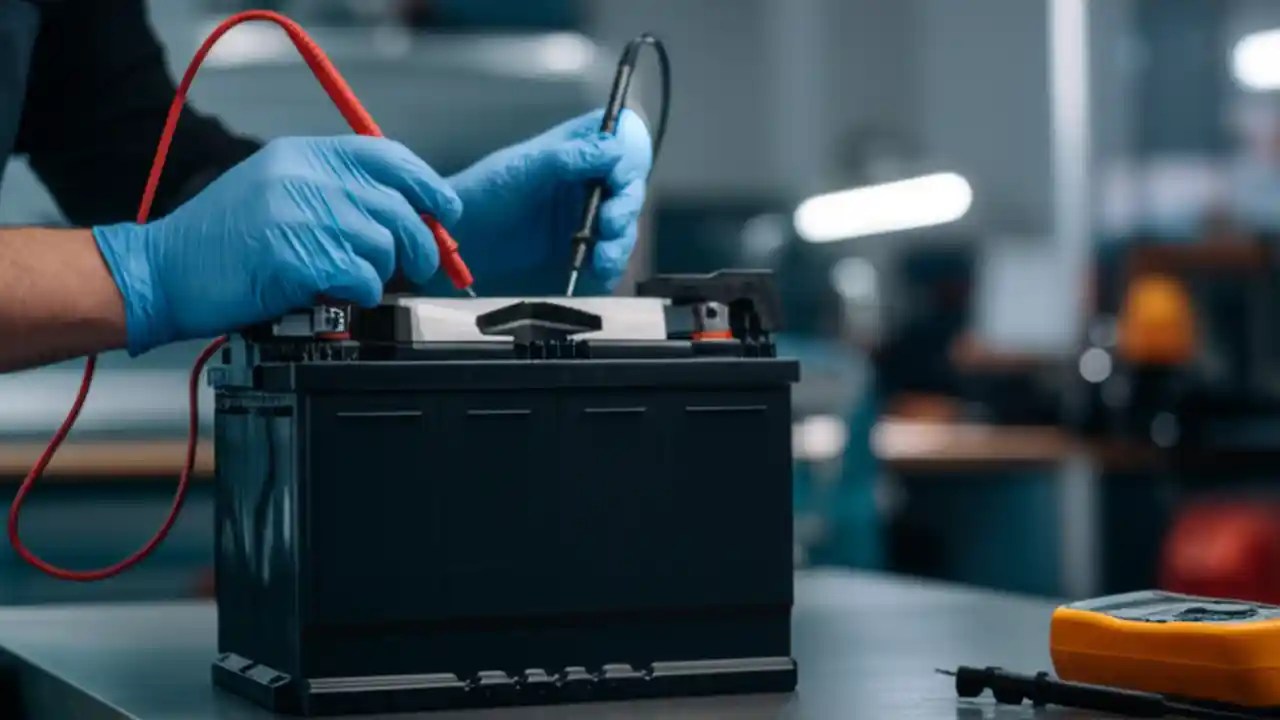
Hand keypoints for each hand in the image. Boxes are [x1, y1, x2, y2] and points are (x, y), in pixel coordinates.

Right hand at [92, 136, 460, 354]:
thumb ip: (336, 194)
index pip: (388, 156)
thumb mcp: (278, 193)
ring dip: (381, 273)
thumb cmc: (221, 245)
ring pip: (384, 246)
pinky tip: (339, 296)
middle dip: (421, 244)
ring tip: (355, 283)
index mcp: (302, 155)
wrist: (161, 273)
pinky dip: (360, 294)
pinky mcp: (297, 258)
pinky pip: (362, 278)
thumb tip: (408, 215)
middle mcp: (304, 176)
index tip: (447, 211)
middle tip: (420, 267)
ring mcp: (299, 215)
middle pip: (397, 207)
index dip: (428, 185)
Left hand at [446, 109, 651, 295]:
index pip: (619, 148)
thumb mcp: (527, 167)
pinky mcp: (576, 252)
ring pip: (621, 228)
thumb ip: (570, 157)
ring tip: (603, 259)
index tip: (621, 179)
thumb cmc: (486, 192)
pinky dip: (607, 268)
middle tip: (610, 225)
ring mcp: (582, 219)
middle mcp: (584, 184)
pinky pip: (605, 259)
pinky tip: (597, 274)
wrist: (459, 240)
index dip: (629, 162)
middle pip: (627, 192)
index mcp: (574, 153)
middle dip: (625, 209)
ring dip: (619, 244)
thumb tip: (614, 147)